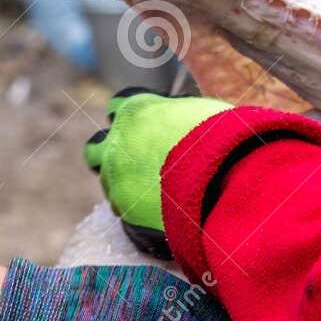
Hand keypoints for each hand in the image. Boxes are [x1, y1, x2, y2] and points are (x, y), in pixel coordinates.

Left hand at [85, 90, 231, 253]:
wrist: (225, 177)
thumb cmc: (221, 139)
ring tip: (151, 193)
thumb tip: (181, 122)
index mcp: (136, 110)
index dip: (130, 120)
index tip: (142, 129)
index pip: (116, 108)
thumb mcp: (198, 112)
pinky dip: (136, 210)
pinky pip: (122, 209)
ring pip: (106, 181)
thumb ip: (176, 116)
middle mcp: (117, 141)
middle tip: (134, 164)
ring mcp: (116, 177)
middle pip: (96, 148)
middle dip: (110, 155)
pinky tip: (156, 212)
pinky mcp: (125, 208)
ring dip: (123, 185)